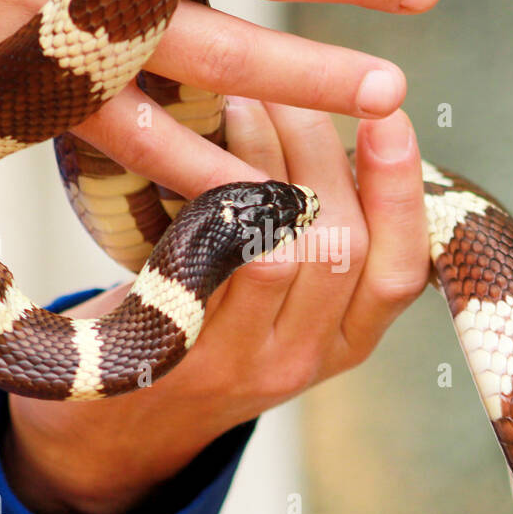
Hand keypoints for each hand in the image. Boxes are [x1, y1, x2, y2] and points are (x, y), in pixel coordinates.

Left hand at [4, 104, 430, 513]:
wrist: (110, 426)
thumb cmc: (205, 331)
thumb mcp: (279, 304)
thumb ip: (312, 236)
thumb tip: (329, 116)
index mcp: (345, 343)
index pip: (402, 273)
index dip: (403, 192)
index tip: (394, 115)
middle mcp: (303, 362)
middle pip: (344, 250)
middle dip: (319, 151)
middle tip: (288, 87)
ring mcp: (238, 366)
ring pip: (282, 255)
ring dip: (264, 163)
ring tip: (243, 100)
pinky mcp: (176, 358)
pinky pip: (208, 268)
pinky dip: (212, 199)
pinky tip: (196, 150)